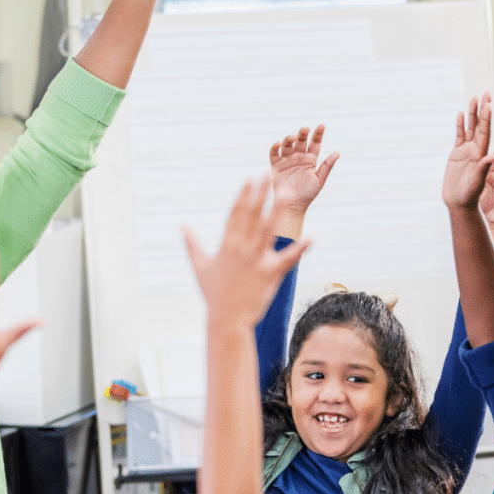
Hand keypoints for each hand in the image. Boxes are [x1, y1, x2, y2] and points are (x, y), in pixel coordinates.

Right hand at [184, 176, 309, 328]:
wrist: (226, 319)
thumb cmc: (213, 294)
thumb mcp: (199, 267)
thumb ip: (191, 244)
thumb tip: (182, 227)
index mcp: (226, 245)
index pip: (236, 213)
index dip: (244, 194)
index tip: (250, 178)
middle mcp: (241, 248)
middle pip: (253, 215)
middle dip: (260, 193)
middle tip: (268, 174)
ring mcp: (256, 260)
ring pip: (269, 229)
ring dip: (278, 210)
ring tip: (286, 194)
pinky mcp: (270, 273)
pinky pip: (288, 258)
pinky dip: (300, 249)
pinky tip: (312, 237)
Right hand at [269, 124, 338, 212]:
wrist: (292, 205)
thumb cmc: (307, 194)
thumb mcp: (319, 179)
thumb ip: (327, 166)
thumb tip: (337, 153)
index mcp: (311, 160)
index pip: (315, 143)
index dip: (318, 134)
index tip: (322, 125)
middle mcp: (299, 157)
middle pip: (301, 141)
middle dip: (303, 133)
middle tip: (305, 129)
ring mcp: (287, 160)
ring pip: (288, 144)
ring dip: (290, 139)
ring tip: (293, 138)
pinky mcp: (275, 166)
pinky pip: (274, 153)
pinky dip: (275, 147)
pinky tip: (279, 143)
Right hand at [443, 93, 493, 209]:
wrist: (459, 202)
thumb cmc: (470, 195)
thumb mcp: (477, 183)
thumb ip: (483, 169)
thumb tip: (491, 156)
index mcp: (482, 155)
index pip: (485, 133)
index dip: (486, 119)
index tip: (489, 105)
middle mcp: (476, 150)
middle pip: (479, 126)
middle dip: (482, 110)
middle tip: (485, 93)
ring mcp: (466, 151)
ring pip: (469, 128)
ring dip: (471, 114)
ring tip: (473, 98)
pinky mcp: (456, 155)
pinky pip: (459, 137)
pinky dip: (460, 125)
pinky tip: (460, 114)